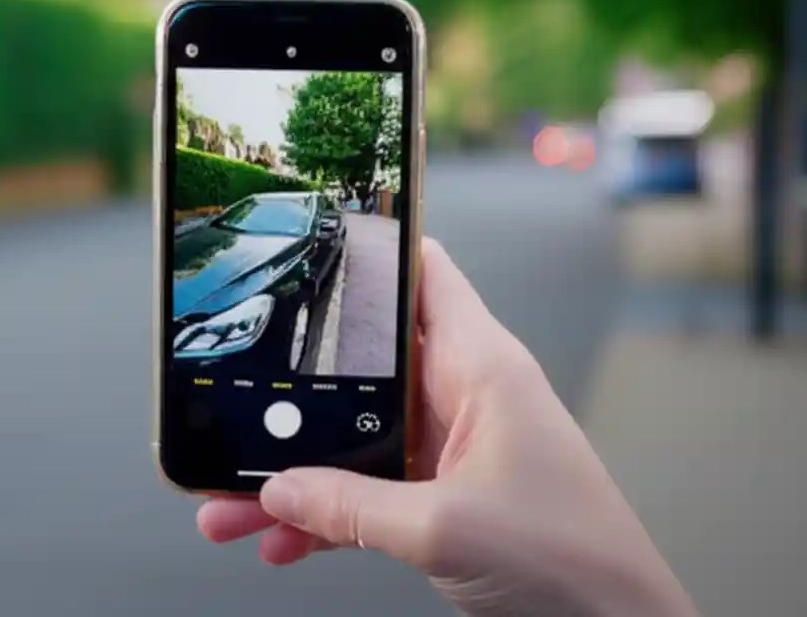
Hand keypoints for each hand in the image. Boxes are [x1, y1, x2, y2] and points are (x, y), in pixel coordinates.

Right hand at [197, 238, 696, 616]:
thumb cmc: (576, 561)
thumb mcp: (445, 528)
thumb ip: (351, 506)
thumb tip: (279, 491)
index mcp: (481, 367)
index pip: (420, 273)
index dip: (367, 250)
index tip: (302, 246)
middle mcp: (462, 395)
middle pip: (361, 368)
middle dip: (292, 395)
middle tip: (233, 407)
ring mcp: (449, 447)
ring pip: (352, 438)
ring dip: (294, 470)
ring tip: (230, 501)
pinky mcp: (441, 495)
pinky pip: (364, 490)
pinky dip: (322, 512)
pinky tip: (280, 538)